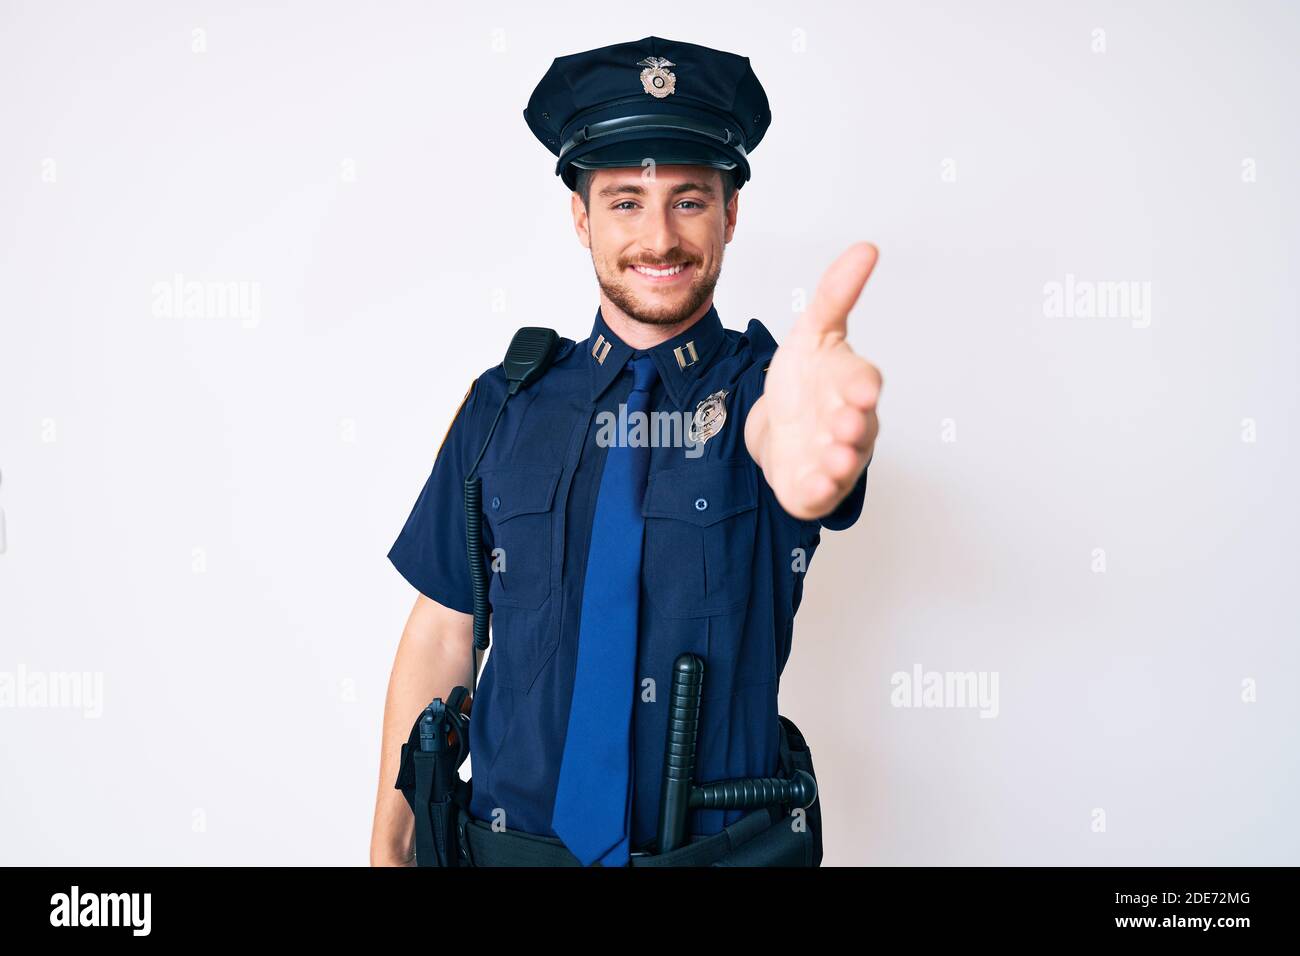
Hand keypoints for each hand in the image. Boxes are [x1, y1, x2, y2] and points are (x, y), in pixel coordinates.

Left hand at [744, 242, 881, 520]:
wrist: (776, 427)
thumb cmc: (804, 381)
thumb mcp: (813, 332)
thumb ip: (836, 294)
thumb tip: (866, 248)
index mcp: (852, 385)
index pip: (862, 381)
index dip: (862, 385)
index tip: (862, 388)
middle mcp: (851, 423)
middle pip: (859, 425)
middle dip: (855, 425)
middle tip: (847, 424)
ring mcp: (836, 457)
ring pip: (845, 461)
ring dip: (842, 460)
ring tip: (835, 458)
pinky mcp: (816, 484)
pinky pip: (821, 490)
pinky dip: (818, 487)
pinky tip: (811, 482)